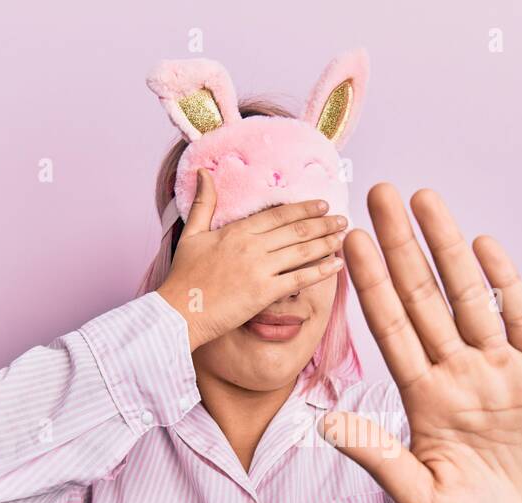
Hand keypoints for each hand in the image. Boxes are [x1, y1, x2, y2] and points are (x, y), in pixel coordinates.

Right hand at [156, 169, 348, 349]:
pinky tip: (337, 265)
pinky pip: (299, 279)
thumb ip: (203, 203)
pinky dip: (321, 271)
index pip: (277, 215)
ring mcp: (259, 269)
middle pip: (295, 230)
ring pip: (301, 251)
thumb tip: (203, 172)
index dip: (302, 208)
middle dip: (322, 223)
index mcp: (236, 231)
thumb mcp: (190, 234)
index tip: (321, 205)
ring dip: (326, 242)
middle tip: (342, 219)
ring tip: (343, 236)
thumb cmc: (183, 277)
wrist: (178, 312)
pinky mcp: (264, 293)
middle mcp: (251, 246)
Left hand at [322, 184, 521, 502]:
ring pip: (468, 297)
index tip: (346, 240)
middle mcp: (456, 373)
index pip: (390, 328)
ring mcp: (499, 370)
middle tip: (378, 193)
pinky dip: (504, 284)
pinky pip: (520, 320)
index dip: (369, 283)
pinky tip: (484, 246)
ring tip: (426, 200)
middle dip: (400, 246)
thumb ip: (378, 457)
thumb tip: (326, 424)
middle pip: (423, 297)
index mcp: (423, 399)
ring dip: (446, 249)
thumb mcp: (421, 496)